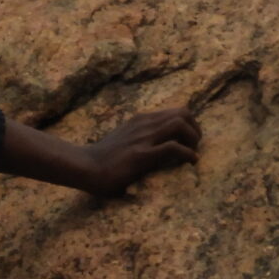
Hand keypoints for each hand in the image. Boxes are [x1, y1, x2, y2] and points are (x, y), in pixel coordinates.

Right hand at [0, 107, 201, 196]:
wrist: (83, 167)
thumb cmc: (102, 160)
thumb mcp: (124, 141)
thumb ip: (140, 140)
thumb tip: (156, 150)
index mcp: (140, 120)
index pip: (174, 111)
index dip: (188, 124)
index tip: (190, 141)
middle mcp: (144, 124)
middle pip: (183, 113)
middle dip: (195, 129)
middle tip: (195, 146)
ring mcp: (143, 138)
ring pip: (180, 124)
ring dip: (193, 139)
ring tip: (194, 153)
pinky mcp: (142, 155)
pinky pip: (173, 148)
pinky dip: (188, 154)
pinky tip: (190, 162)